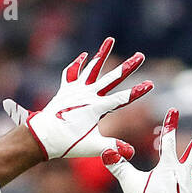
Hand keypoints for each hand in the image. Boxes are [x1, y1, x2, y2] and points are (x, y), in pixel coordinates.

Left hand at [3, 36, 151, 159]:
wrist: (41, 137)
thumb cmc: (66, 142)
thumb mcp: (92, 146)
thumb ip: (112, 147)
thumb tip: (131, 153)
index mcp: (96, 107)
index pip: (122, 98)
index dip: (137, 91)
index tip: (151, 84)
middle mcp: (87, 95)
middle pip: (112, 78)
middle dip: (128, 66)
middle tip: (140, 55)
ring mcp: (75, 90)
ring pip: (92, 68)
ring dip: (102, 54)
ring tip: (110, 39)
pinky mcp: (65, 90)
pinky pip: (71, 73)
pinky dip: (78, 64)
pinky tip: (84, 56)